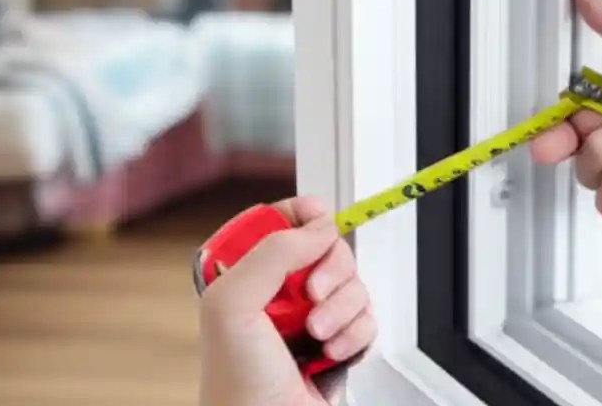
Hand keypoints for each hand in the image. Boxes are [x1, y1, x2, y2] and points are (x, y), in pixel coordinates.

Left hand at [199, 197, 375, 405]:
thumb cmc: (237, 386)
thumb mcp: (233, 306)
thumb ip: (273, 252)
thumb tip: (318, 226)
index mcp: (243, 276)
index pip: (280, 221)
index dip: (305, 215)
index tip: (319, 223)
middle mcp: (277, 293)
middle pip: (328, 247)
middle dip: (331, 270)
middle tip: (313, 293)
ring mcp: (310, 317)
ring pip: (352, 282)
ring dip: (342, 309)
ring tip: (317, 335)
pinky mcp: (338, 341)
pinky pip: (367, 316)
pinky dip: (354, 334)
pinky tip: (330, 354)